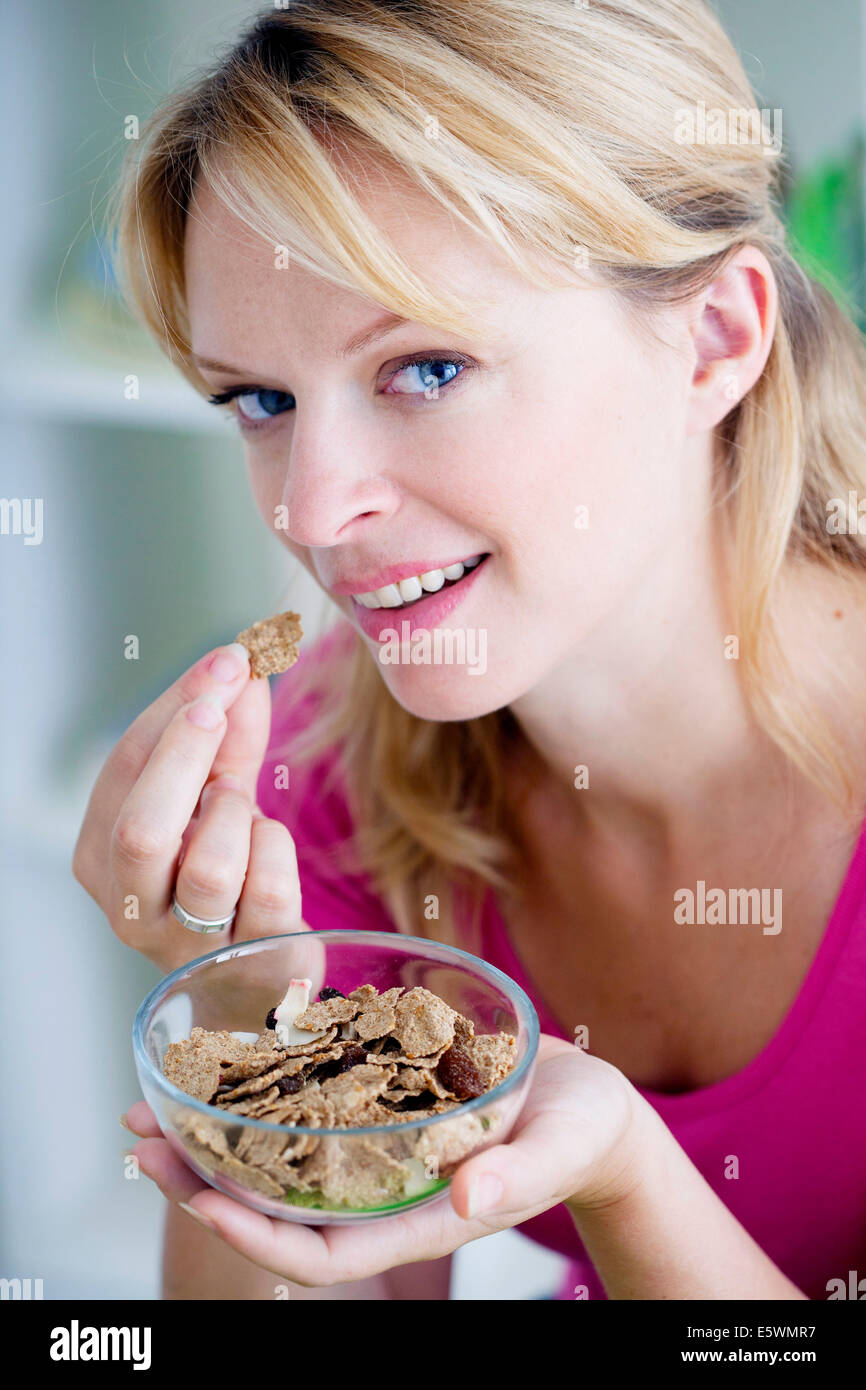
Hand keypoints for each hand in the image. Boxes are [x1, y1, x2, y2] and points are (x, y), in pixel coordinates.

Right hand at [73, 642, 306, 972]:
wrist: (256, 970)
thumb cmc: (228, 872)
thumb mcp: (216, 794)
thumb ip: (228, 734)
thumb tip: (245, 662)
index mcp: (102, 858)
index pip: (124, 770)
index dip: (177, 705)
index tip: (228, 659)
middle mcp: (131, 908)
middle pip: (142, 830)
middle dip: (186, 752)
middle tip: (225, 700)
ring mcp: (187, 946)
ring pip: (210, 868)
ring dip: (236, 817)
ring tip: (242, 806)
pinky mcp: (249, 961)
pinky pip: (268, 890)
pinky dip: (276, 849)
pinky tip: (269, 846)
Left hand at [121, 1034, 650, 1286]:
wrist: (589, 1102)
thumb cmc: (582, 1129)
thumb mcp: (562, 1145)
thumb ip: (522, 1174)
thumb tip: (469, 1197)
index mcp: (421, 1212)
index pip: (326, 1251)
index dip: (261, 1236)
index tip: (205, 1205)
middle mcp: (387, 1187)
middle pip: (282, 1205)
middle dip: (208, 1183)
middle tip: (144, 1140)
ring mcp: (379, 1149)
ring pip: (284, 1157)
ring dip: (217, 1136)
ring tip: (155, 1104)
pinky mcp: (382, 1106)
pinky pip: (311, 1109)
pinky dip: (265, 1094)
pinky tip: (228, 1062)